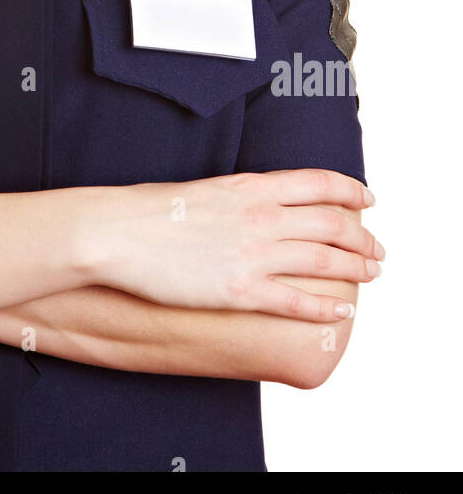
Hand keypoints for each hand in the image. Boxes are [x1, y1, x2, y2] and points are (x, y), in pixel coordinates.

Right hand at [83, 169, 382, 321]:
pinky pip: (296, 301)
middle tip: (377, 248)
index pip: (320, 184)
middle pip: (332, 224)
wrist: (117, 233)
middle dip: (362, 237)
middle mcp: (261, 217)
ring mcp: (253, 254)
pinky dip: (327, 306)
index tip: (368, 200)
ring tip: (372, 274)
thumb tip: (260, 202)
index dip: (352, 191)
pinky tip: (343, 309)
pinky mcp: (240, 291)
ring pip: (324, 261)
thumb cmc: (150, 210)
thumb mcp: (206, 189)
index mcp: (251, 186)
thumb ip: (240, 196)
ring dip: (356, 268)